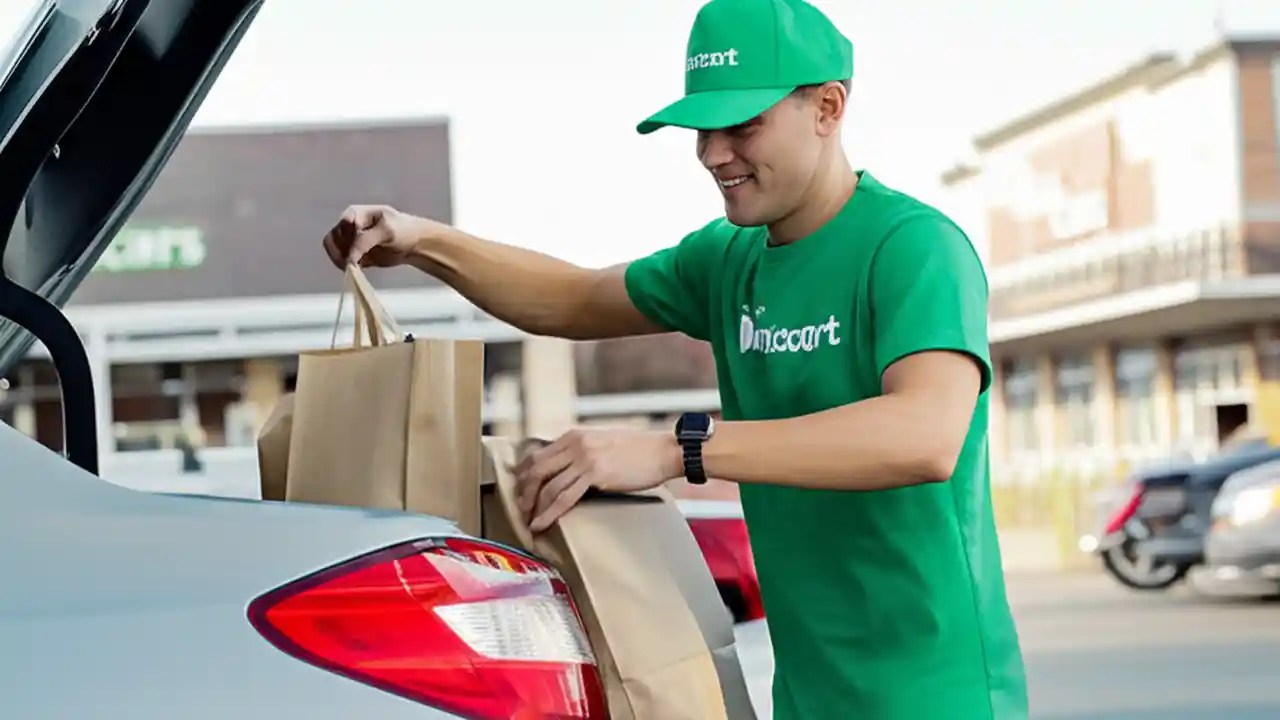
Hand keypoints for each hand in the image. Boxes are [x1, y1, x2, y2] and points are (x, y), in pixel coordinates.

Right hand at [322, 204, 448, 268]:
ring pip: (334, 252)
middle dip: (342, 253)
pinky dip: (347, 267)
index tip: (355, 254)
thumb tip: (349, 258)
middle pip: (333, 241)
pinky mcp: (353, 254)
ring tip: (359, 267)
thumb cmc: (402, 230)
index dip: (345, 242)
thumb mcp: (385, 231)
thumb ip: (365, 241)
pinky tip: (360, 269)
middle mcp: (348, 226)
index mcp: (354, 214)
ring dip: (342, 261)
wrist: (413, 243)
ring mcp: (349, 240)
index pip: (340, 229)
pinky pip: (342, 261)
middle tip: (355, 264)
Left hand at [514, 427, 683, 532]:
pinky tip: (540, 524)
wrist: (662, 450)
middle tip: (520, 509)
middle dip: (524, 492)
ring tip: (527, 522)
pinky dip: (548, 513)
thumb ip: (582, 450)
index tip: (519, 490)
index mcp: (574, 436)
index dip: (523, 475)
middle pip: (536, 469)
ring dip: (533, 506)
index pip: (537, 455)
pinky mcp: (595, 475)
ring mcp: (584, 459)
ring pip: (547, 486)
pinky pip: (564, 498)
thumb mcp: (602, 441)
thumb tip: (567, 468)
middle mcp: (575, 444)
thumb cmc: (638, 449)